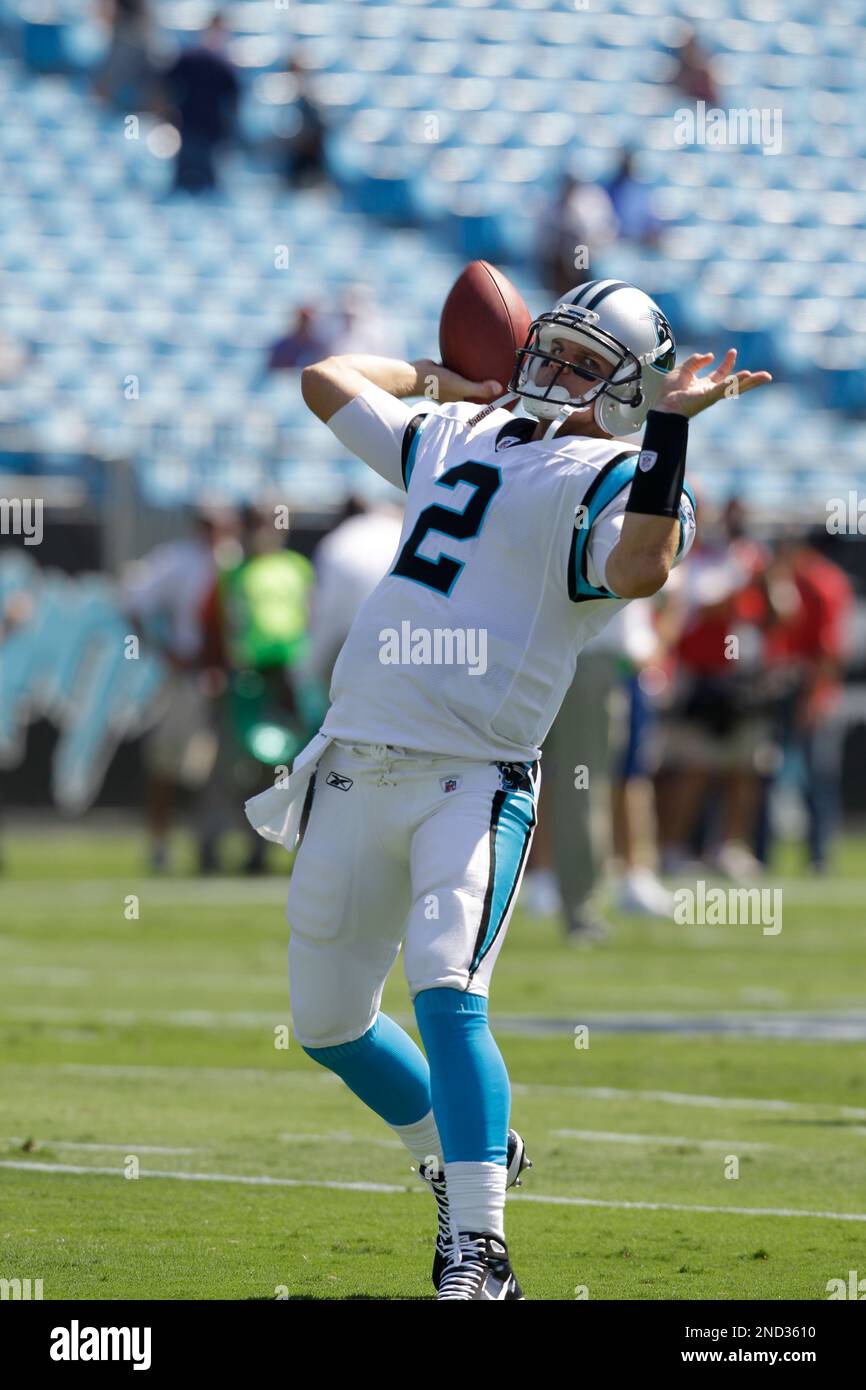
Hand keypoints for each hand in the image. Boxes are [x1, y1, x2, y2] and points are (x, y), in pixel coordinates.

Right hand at [412, 359, 503, 404]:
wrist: (417, 374)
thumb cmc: (438, 383)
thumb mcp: (462, 386)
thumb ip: (480, 388)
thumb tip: (499, 388)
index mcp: (463, 402)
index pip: (482, 404)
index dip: (495, 402)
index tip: (508, 396)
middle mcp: (458, 395)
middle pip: (477, 392)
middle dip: (490, 388)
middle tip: (505, 380)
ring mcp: (452, 384)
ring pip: (470, 379)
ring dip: (479, 375)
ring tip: (493, 367)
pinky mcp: (447, 373)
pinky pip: (461, 367)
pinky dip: (467, 363)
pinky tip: (475, 351)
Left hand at [653, 348, 771, 417]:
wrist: (663, 406)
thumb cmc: (669, 392)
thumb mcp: (683, 370)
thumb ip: (696, 361)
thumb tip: (711, 355)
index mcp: (705, 385)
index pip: (722, 373)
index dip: (728, 362)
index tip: (733, 351)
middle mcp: (712, 391)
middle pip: (736, 383)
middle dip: (751, 379)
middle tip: (767, 375)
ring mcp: (713, 395)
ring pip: (735, 387)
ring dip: (751, 382)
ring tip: (765, 377)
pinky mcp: (710, 397)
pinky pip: (725, 388)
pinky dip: (736, 381)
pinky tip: (747, 376)